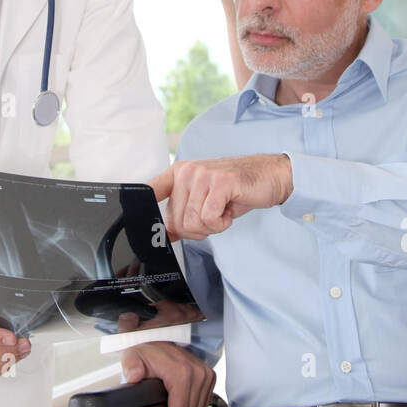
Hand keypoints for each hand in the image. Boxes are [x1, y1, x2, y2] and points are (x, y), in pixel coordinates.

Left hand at [121, 342, 215, 406]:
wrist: (158, 338)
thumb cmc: (146, 350)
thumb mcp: (132, 357)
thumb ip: (131, 367)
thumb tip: (134, 376)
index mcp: (181, 372)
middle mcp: (198, 373)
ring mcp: (206, 375)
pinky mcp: (209, 377)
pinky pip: (203, 404)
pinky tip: (178, 403)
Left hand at [151, 154, 293, 240]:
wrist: (271, 176)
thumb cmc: (237, 190)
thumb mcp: (204, 199)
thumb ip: (183, 213)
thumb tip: (166, 235)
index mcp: (178, 173)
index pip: (149, 191)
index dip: (140, 211)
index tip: (135, 228)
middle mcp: (186, 171)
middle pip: (175, 222)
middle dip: (196, 230)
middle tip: (213, 217)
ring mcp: (202, 175)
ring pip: (192, 223)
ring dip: (211, 227)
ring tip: (222, 211)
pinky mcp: (219, 183)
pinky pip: (209, 219)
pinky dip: (221, 224)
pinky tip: (229, 212)